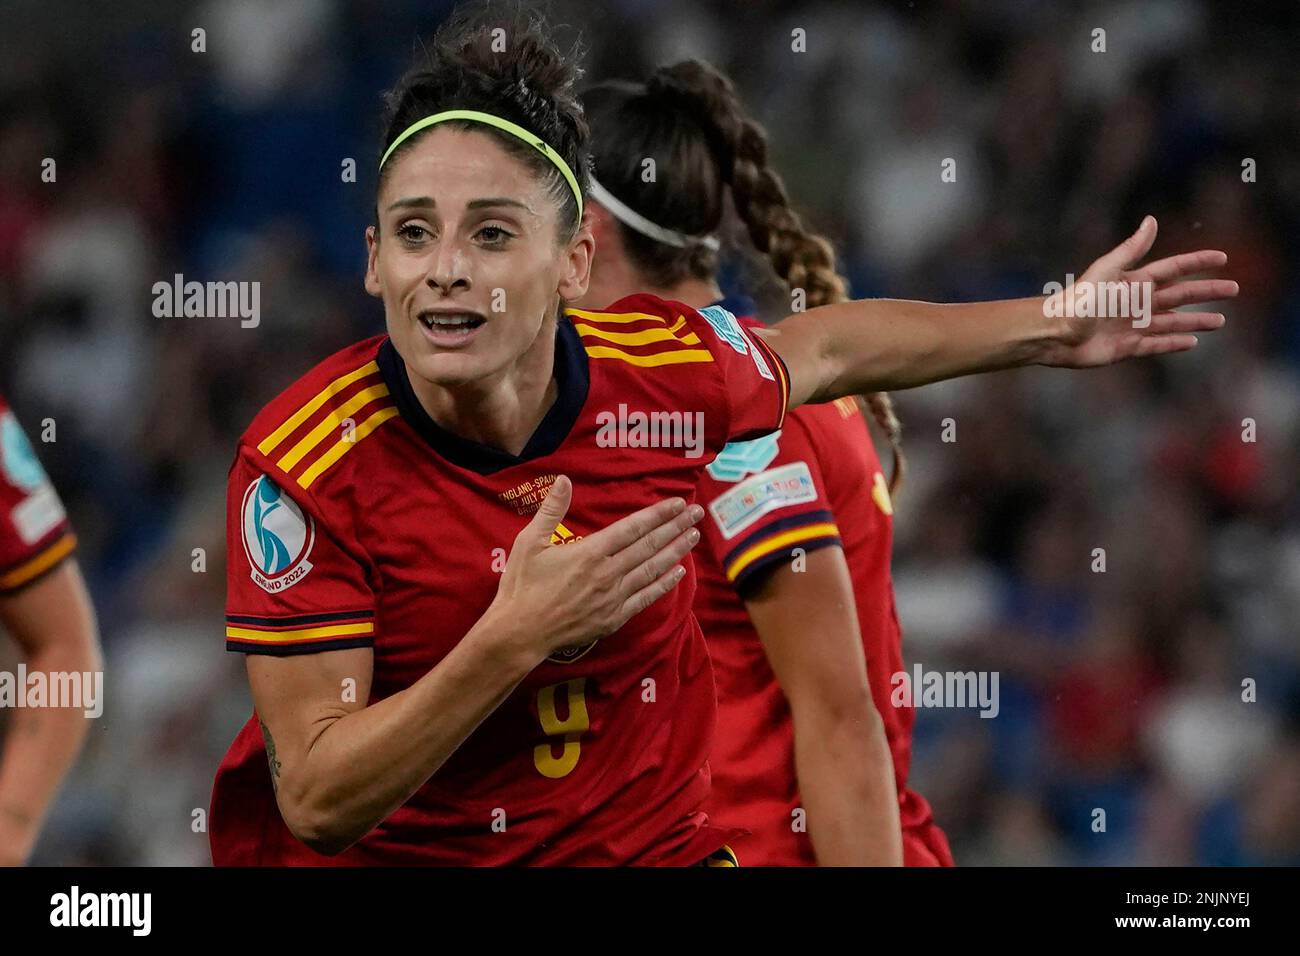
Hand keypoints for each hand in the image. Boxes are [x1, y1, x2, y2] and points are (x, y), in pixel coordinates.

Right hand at [489, 476, 703, 659]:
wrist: (520, 633)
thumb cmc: (521, 586)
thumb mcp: (529, 542)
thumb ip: (551, 510)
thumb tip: (565, 479)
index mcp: (590, 552)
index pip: (633, 528)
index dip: (658, 514)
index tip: (678, 503)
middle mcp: (608, 573)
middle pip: (649, 546)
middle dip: (675, 527)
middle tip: (697, 514)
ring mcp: (614, 597)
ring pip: (653, 570)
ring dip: (676, 551)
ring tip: (694, 537)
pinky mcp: (614, 617)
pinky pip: (646, 598)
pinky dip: (664, 584)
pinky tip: (679, 573)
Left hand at [1042, 216, 1237, 366]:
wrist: (1056, 333)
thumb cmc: (1079, 299)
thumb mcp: (1107, 270)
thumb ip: (1132, 248)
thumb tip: (1152, 219)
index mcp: (1134, 281)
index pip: (1174, 269)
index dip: (1197, 263)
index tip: (1222, 258)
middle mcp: (1136, 303)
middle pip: (1180, 295)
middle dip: (1206, 292)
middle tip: (1234, 290)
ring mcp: (1132, 326)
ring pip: (1172, 322)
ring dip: (1196, 320)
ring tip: (1220, 321)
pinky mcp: (1126, 348)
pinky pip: (1156, 345)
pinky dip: (1174, 344)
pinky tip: (1192, 342)